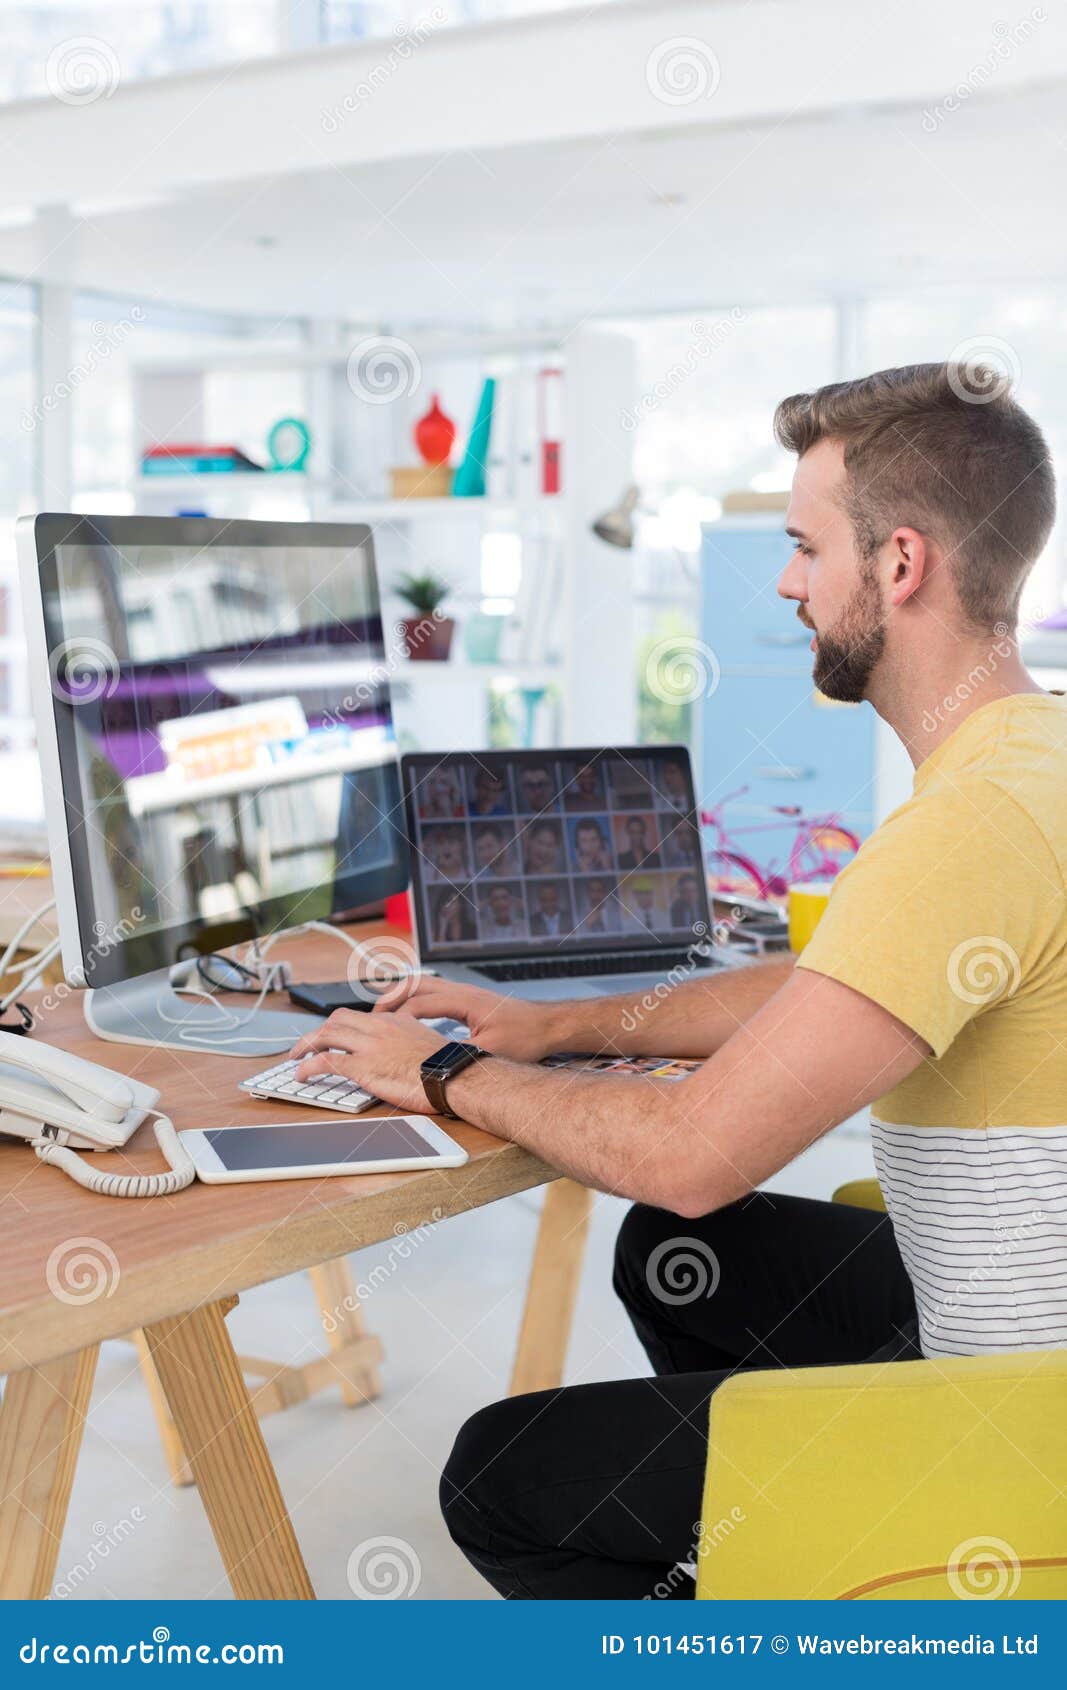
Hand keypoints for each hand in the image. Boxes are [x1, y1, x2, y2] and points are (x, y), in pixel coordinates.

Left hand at [290, 1010, 448, 1113]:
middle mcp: (379, 1027)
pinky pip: (325, 1062)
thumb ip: (408, 1040)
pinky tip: (301, 1075)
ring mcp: (369, 1045)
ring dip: (305, 1045)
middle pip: (336, 1019)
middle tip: (307, 1045)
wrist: (454, 1077)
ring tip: (295, 1057)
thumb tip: (401, 1052)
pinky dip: (307, 1067)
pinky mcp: (363, 1067)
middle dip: (317, 1031)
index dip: (339, 1025)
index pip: (358, 1016)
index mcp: (395, 1020)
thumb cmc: (447, 1067)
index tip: (332, 1036)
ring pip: (325, 1035)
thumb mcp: (427, 1042)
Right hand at [372, 975, 555, 1062]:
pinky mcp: (469, 999)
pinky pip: (434, 991)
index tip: (382, 1030)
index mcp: (464, 1000)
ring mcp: (465, 992)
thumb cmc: (526, 1037)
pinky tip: (411, 1016)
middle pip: (416, 983)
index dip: (398, 1016)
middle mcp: (462, 991)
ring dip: (402, 996)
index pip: (420, 1002)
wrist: (548, 1025)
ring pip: (424, 984)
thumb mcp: (492, 1051)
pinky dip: (416, 999)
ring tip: (385, 1014)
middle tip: (374, 1016)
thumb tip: (436, 1066)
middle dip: (391, 997)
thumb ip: (462, 1055)